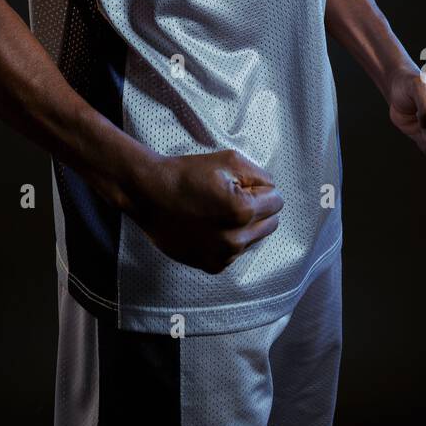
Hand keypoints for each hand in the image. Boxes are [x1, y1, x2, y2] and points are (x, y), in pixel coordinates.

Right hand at [127, 148, 283, 273]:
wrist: (148, 195)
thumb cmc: (186, 174)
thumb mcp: (228, 160)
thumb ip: (259, 174)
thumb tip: (271, 189)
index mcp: (242, 211)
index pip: (277, 201)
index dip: (261, 189)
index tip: (242, 184)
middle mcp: (235, 240)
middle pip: (270, 224)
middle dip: (257, 209)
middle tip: (231, 196)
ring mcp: (222, 256)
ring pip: (253, 239)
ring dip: (243, 226)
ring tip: (217, 211)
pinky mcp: (211, 265)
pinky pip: (234, 252)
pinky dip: (227, 239)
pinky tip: (208, 226)